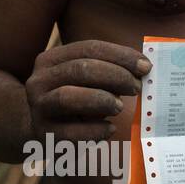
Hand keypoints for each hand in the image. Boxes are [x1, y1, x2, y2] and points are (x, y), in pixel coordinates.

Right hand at [24, 40, 150, 144]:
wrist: (40, 131)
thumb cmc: (73, 102)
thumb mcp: (84, 82)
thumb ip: (106, 72)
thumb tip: (142, 69)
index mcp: (50, 60)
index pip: (89, 48)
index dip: (120, 55)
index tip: (146, 66)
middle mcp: (39, 81)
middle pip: (80, 69)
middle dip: (115, 76)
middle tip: (137, 87)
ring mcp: (39, 108)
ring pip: (68, 97)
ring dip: (101, 99)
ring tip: (120, 106)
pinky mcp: (44, 135)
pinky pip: (71, 132)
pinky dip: (95, 130)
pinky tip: (110, 129)